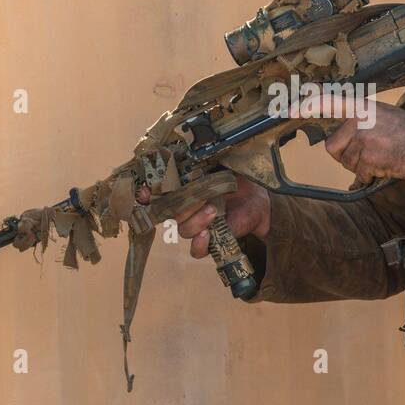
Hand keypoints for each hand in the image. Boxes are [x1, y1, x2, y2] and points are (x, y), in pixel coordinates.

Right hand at [136, 175, 270, 258]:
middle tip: (201, 197)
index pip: (157, 194)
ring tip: (214, 210)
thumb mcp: (219, 168)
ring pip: (183, 230)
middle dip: (182, 206)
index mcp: (183, 191)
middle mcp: (185, 210)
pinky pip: (196, 251)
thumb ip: (202, 165)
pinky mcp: (210, 242)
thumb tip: (189, 154)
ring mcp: (196, 226)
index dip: (147, 195)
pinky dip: (199, 244)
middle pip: (170, 213)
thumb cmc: (237, 182)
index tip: (145, 192)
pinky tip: (208, 234)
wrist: (258, 200)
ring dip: (196, 221)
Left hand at [297, 93, 404, 183]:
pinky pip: (358, 173)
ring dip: (361, 166)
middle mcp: (359, 119)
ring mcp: (362, 138)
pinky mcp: (367, 157)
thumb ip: (360, 118)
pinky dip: (370, 175)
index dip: (305, 106)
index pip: (327, 101)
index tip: (286, 111)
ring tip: (383, 156)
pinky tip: (386, 165)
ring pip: (346, 162)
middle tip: (370, 152)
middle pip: (332, 147)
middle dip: (346, 155)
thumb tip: (338, 134)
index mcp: (362, 105)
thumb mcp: (383, 114)